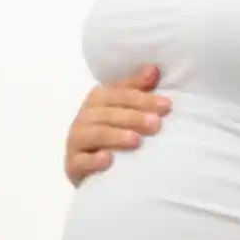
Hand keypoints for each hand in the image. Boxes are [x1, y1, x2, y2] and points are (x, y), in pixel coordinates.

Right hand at [64, 64, 171, 186]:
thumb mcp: (124, 110)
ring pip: (94, 134)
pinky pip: (80, 161)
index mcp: (97, 100)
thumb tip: (154, 69)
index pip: (118, 94)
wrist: (92, 170)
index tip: (166, 105)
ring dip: (115, 136)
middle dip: (133, 117)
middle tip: (156, 124)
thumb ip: (136, 89)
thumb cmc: (112, 134)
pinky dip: (93, 160)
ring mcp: (76, 142)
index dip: (142, 98)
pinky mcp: (73, 165)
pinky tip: (108, 159)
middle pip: (107, 113)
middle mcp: (84, 118)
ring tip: (136, 140)